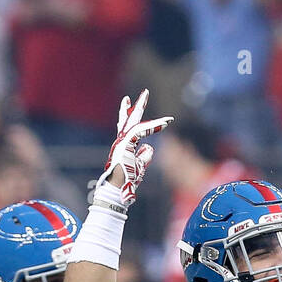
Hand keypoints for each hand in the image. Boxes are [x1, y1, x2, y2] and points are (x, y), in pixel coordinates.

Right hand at [95, 89, 172, 207]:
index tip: (134, 107)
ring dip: (141, 107)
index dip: (134, 118)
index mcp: (124, 147)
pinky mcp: (125, 144)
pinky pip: (140, 132)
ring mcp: (122, 142)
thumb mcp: (139, 167)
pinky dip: (152, 127)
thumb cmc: (127, 182)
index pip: (129, 129)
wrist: (117, 189)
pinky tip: (164, 122)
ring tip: (146, 94)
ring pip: (135, 122)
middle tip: (144, 93)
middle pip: (129, 120)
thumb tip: (149, 147)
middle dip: (137, 106)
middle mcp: (122, 142)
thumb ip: (144, 156)